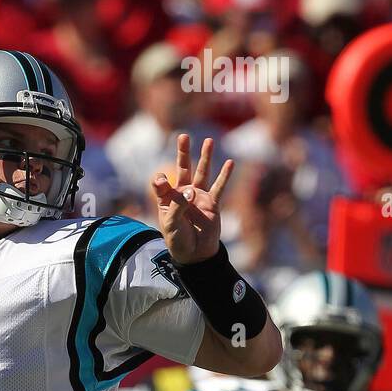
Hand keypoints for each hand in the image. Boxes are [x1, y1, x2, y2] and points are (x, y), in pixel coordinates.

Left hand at [152, 135, 233, 265]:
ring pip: (202, 173)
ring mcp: (199, 197)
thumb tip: (191, 191)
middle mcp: (183, 195)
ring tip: (209, 141)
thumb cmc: (178, 240)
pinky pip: (219, 187)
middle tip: (182, 136)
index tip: (162, 182)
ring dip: (205, 157)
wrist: (195, 255)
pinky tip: (230, 162)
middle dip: (183, 153)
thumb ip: (179, 206)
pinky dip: (225, 175)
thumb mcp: (172, 224)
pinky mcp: (212, 203)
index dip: (161, 181)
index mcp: (168, 199)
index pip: (162, 184)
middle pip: (183, 169)